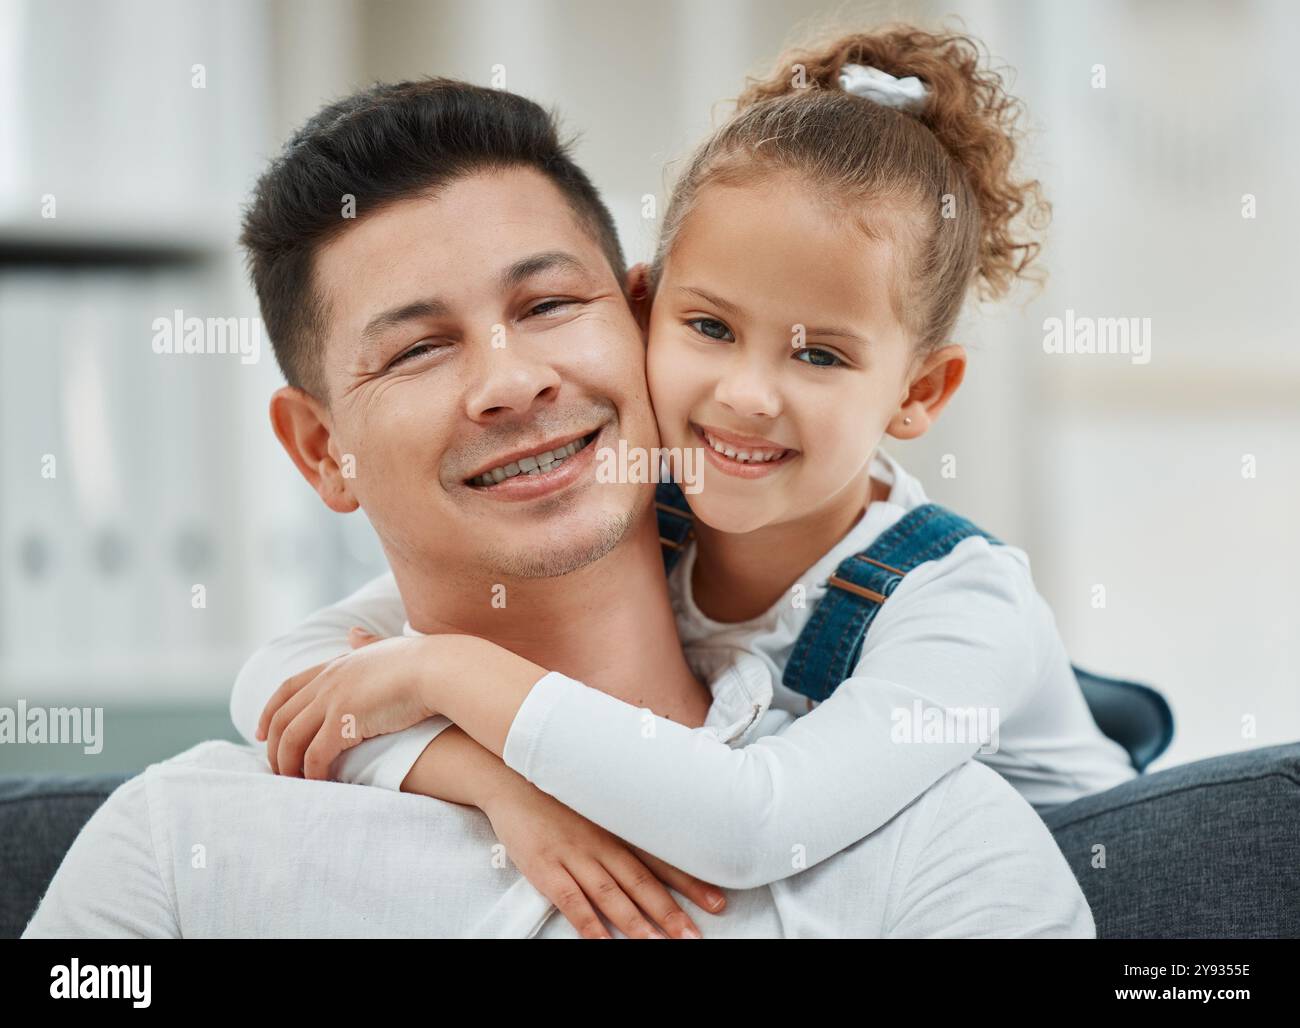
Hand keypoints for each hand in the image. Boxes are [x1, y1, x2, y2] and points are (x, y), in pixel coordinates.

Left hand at [259, 628, 441, 779]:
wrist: (437, 670)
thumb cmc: (421, 661)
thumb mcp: (385, 647)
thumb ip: (366, 643)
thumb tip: (353, 632)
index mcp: (334, 665)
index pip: (287, 688)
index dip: (268, 711)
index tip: (260, 732)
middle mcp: (327, 681)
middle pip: (282, 717)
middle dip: (273, 747)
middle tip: (276, 769)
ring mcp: (333, 701)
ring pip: (291, 739)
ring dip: (287, 764)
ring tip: (293, 783)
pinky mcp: (344, 723)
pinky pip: (315, 755)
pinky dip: (311, 773)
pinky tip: (319, 784)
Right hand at [482, 776, 725, 938]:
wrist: (510, 776)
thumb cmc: (558, 790)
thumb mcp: (598, 797)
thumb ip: (626, 816)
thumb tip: (663, 821)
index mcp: (619, 827)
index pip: (662, 858)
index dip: (691, 882)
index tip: (718, 901)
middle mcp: (603, 842)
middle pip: (643, 882)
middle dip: (671, 913)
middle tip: (696, 937)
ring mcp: (574, 855)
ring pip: (611, 894)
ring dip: (637, 923)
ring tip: (658, 946)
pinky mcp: (546, 867)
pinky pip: (571, 900)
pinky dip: (589, 924)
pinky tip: (604, 943)